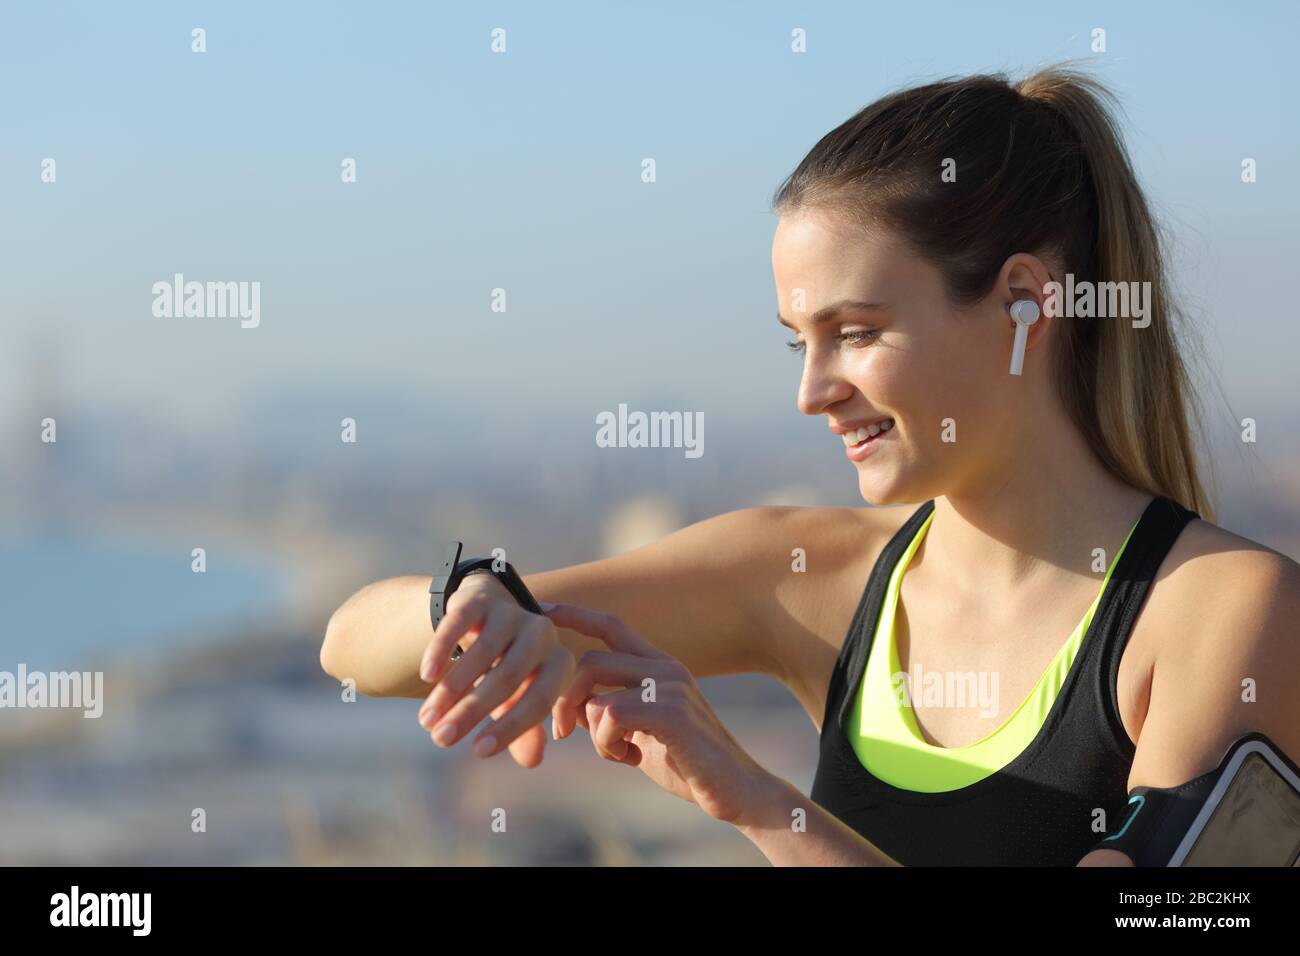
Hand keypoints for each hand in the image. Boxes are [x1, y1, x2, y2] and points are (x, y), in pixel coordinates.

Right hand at [416, 574, 574, 767]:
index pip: (540, 701)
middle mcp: (543, 634)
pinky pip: (459, 624)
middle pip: (508, 678)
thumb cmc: (506, 671)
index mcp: (559, 664)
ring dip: (450, 690)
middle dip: (471, 712)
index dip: (509, 728)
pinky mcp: (481, 599)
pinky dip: (442, 650)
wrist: (486, 618)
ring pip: (482, 653)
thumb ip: (525, 730)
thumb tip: (533, 760)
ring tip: (426, 720)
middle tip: (441, 739)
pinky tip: (427, 675)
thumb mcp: (516, 700)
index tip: (477, 752)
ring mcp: (512, 613)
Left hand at [546, 603, 777, 825]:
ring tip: (616, 752)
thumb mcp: (645, 731)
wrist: (737, 792)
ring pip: (595, 693)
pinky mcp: (671, 712)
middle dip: (565, 699)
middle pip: (589, 661)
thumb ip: (615, 711)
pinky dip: (607, 746)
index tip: (543, 610)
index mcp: (660, 665)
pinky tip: (631, 759)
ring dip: (592, 733)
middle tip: (562, 732)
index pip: (611, 625)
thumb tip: (575, 708)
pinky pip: (609, 717)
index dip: (575, 615)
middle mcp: (666, 667)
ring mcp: (670, 687)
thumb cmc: (688, 765)